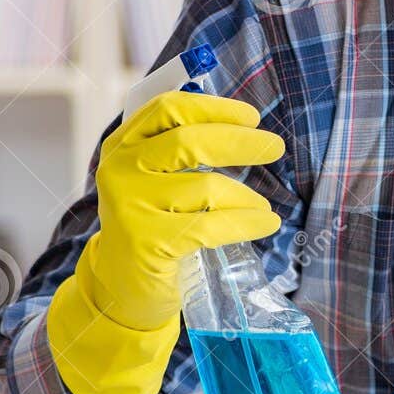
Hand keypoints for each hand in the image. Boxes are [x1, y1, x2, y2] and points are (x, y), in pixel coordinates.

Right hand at [46, 91, 283, 393]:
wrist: (123, 286)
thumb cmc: (152, 224)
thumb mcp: (156, 180)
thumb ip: (182, 150)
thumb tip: (243, 125)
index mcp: (122, 146)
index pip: (168, 109)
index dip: (215, 108)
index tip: (251, 116)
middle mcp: (119, 170)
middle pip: (190, 142)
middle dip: (241, 142)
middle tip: (275, 147)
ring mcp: (130, 207)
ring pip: (207, 188)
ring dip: (247, 197)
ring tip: (262, 207)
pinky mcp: (148, 242)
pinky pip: (213, 225)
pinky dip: (248, 222)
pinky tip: (266, 223)